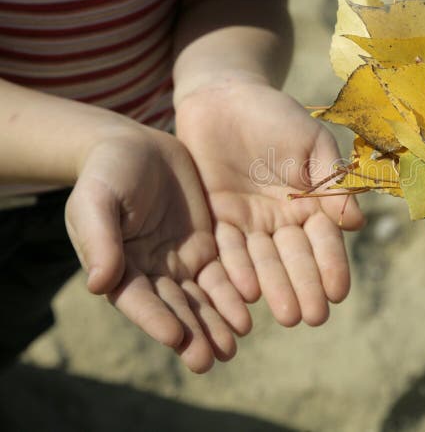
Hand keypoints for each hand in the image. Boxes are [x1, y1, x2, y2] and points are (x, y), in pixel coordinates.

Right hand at [65, 125, 250, 372]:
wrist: (135, 145)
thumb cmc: (107, 171)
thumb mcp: (97, 199)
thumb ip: (100, 239)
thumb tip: (99, 285)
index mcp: (118, 265)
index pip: (137, 299)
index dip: (155, 319)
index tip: (175, 338)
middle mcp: (149, 271)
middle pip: (173, 307)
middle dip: (192, 334)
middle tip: (212, 359)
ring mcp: (178, 261)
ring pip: (200, 298)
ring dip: (215, 323)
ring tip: (233, 345)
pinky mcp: (205, 247)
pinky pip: (221, 274)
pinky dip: (233, 295)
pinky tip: (247, 314)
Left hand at [175, 81, 363, 326]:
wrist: (223, 96)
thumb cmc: (274, 114)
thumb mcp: (311, 142)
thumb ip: (331, 181)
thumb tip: (356, 223)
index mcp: (311, 201)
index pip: (324, 239)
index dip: (332, 265)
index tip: (338, 293)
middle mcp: (283, 218)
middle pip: (295, 258)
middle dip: (305, 287)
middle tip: (312, 318)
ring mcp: (251, 221)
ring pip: (264, 260)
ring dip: (275, 288)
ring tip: (286, 316)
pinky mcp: (218, 220)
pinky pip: (227, 249)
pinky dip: (237, 270)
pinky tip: (247, 293)